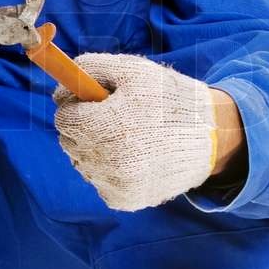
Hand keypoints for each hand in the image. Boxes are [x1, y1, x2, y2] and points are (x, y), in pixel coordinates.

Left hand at [53, 54, 233, 210]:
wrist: (210, 136)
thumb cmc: (168, 98)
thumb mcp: (132, 70)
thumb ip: (89, 68)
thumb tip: (58, 90)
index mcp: (109, 125)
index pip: (65, 118)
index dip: (76, 105)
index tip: (94, 101)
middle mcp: (110, 160)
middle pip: (68, 141)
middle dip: (83, 126)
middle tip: (113, 118)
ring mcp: (117, 184)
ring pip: (81, 162)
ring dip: (94, 149)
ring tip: (126, 137)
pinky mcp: (124, 200)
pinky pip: (98, 182)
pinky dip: (108, 170)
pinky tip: (132, 157)